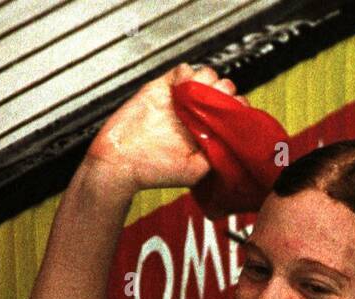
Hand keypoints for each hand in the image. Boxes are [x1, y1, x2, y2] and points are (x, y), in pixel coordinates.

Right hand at [86, 63, 241, 192]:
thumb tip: (230, 136)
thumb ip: (215, 154)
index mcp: (206, 130)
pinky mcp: (162, 88)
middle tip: (212, 104)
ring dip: (207, 81)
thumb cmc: (153, 171)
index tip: (231, 113)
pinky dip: (186, 74)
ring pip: (206, 75)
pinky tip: (181, 89)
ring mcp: (180, 100)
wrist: (118, 160)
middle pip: (222, 88)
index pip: (232, 110)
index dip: (236, 108)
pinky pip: (183, 70)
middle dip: (223, 93)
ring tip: (196, 96)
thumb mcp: (194, 171)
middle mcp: (195, 113)